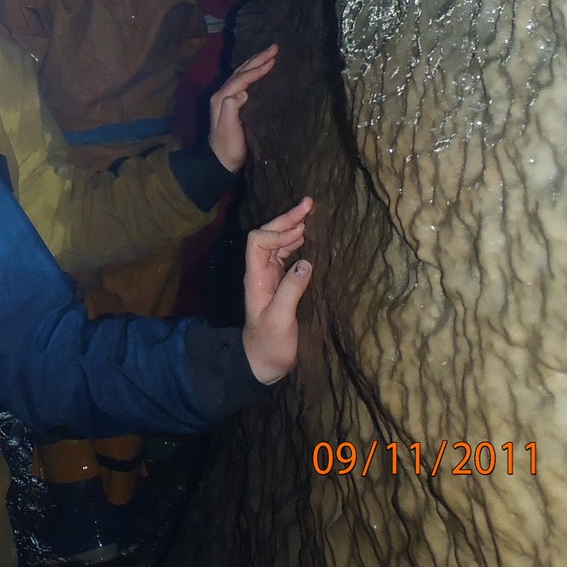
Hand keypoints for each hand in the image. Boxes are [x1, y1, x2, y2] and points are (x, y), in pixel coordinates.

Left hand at [208, 43, 278, 171]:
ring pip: (241, 75)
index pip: (241, 78)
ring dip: (255, 63)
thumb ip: (231, 109)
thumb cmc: (227, 147)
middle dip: (257, 59)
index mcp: (221, 98)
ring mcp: (225, 99)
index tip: (273, 59)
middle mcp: (222, 95)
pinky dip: (252, 74)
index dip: (257, 68)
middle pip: (241, 71)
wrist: (220, 162)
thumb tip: (242, 93)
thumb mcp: (229, 129)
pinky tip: (259, 72)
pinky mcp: (232, 105)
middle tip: (275, 47)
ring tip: (269, 54)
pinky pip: (243, 82)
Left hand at [241, 196, 313, 384]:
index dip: (277, 233)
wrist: (262, 363)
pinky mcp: (279, 284)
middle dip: (287, 219)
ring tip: (311, 214)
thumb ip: (291, 292)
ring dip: (292, 227)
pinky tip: (307, 239)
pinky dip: (296, 243)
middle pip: (268, 236)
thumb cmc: (269, 346)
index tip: (300, 235)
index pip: (257, 241)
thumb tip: (305, 262)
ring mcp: (269, 277)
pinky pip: (286, 256)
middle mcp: (260, 272)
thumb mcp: (280, 321)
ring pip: (277, 243)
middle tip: (309, 203)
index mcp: (256, 277)